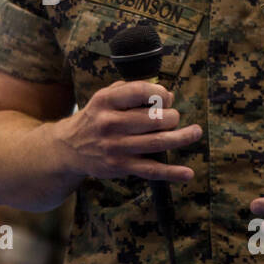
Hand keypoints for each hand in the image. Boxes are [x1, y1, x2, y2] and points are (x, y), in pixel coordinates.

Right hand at [52, 80, 201, 182]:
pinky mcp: (120, 166)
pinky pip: (151, 170)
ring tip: (195, 132)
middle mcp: (109, 123)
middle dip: (172, 116)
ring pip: (157, 142)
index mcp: (106, 101)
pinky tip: (187, 173)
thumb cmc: (95, 118)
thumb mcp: (105, 97)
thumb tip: (166, 95)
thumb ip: (132, 90)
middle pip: (154, 118)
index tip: (167, 98)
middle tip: (174, 117)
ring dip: (181, 137)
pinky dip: (171, 172)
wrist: (68, 148)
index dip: (160, 93)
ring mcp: (115, 147)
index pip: (141, 91)